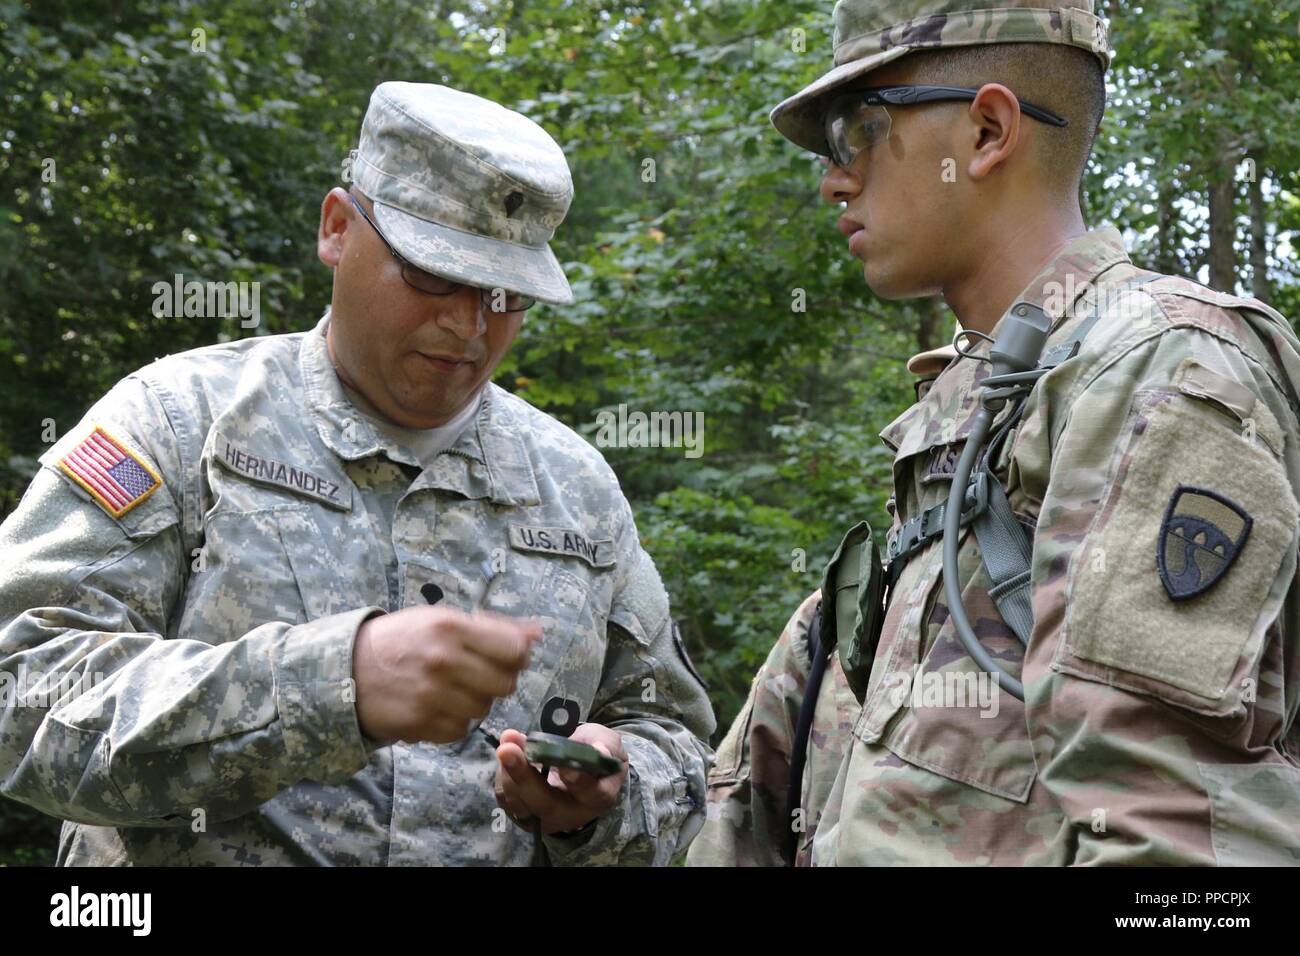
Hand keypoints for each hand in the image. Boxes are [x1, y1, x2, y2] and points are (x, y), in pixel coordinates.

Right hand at [353, 605, 540, 743]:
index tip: (506, 657)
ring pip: (484, 710)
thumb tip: (537, 633)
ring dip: (475, 702)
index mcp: (451, 627)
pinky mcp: (420, 723)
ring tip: (452, 690)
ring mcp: (432, 695)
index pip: (515, 651)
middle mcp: (444, 661)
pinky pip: (460, 730)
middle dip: (497, 681)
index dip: (517, 656)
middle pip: (505, 685)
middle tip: (478, 675)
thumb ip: (492, 627)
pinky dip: (454, 721)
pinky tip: (437, 706)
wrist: (346, 670)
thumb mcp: (442, 620)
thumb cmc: (401, 640)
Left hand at [494, 723, 627, 834]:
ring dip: (508, 770)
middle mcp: (570, 814)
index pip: (592, 793)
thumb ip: (605, 745)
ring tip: (509, 739)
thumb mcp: (606, 743)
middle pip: (545, 803)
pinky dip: (503, 771)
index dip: (579, 781)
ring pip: (520, 801)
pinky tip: (510, 748)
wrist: (577, 770)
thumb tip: (599, 750)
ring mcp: (543, 817)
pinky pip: (506, 796)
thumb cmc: (593, 754)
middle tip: (507, 749)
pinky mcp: (521, 813)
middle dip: (523, 775)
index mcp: (597, 797)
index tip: (566, 766)